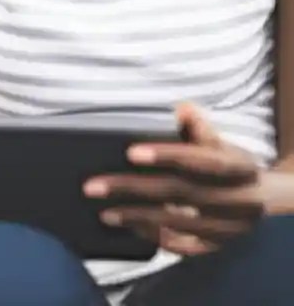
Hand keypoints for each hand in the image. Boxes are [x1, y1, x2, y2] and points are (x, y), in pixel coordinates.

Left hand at [84, 103, 266, 255]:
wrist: (263, 203)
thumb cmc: (229, 167)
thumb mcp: (220, 144)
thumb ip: (198, 128)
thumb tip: (182, 108)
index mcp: (240, 168)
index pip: (203, 161)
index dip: (168, 155)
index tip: (130, 153)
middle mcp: (240, 200)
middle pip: (181, 193)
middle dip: (133, 189)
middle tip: (93, 186)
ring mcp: (230, 228)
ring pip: (179, 223)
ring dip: (137, 217)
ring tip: (103, 211)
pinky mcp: (219, 247)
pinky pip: (184, 247)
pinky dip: (155, 237)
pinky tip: (130, 227)